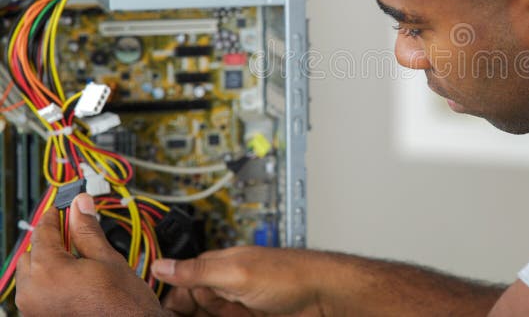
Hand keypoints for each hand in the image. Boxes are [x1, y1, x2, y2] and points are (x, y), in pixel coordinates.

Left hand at [15, 193, 166, 316]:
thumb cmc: (124, 305)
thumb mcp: (108, 258)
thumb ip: (87, 230)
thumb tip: (81, 204)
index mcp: (48, 272)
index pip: (43, 231)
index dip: (57, 215)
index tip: (67, 207)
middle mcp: (32, 292)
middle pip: (32, 251)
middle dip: (52, 240)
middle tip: (77, 231)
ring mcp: (33, 308)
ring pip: (32, 272)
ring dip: (48, 261)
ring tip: (78, 257)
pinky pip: (36, 291)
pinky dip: (49, 279)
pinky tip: (74, 277)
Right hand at [153, 246, 327, 315]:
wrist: (326, 295)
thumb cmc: (289, 274)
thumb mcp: (237, 272)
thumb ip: (198, 271)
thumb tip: (161, 265)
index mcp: (218, 267)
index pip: (180, 287)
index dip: (168, 304)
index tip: (154, 316)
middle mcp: (225, 287)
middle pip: (191, 309)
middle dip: (182, 316)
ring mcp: (237, 307)